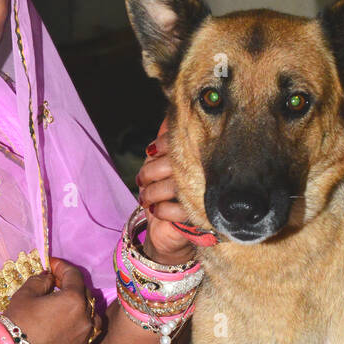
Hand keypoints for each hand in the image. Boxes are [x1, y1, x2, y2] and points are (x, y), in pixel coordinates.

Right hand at [2, 258, 104, 343]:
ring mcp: (86, 338)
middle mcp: (86, 318)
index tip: (51, 265)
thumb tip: (49, 278)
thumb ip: (40, 281)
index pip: (73, 275)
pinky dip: (83, 332)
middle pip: (84, 295)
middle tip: (55, 284)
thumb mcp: (24, 295)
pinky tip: (72, 330)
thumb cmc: (18, 324)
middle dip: (71, 286)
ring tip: (67, 310)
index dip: (62, 266)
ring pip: (93, 317)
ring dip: (82, 310)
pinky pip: (90, 339)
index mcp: (74, 300)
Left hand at [135, 115, 197, 262]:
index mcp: (197, 157)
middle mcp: (202, 175)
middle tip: (141, 181)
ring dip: (152, 192)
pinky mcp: (198, 219)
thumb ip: (168, 138)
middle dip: (150, 171)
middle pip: (172, 163)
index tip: (151, 152)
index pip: (180, 141)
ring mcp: (201, 197)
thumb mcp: (162, 162)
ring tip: (144, 197)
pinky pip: (177, 211)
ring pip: (172, 186)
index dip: (163, 145)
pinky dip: (162, 210)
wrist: (168, 232)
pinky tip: (156, 211)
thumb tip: (173, 110)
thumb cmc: (165, 193)